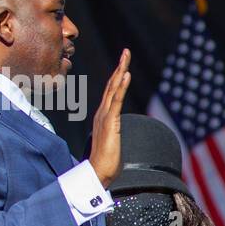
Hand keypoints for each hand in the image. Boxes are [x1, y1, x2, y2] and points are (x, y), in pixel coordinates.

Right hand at [89, 48, 130, 187]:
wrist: (98, 173)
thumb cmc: (105, 162)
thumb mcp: (112, 143)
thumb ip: (114, 135)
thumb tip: (116, 136)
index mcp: (104, 117)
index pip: (111, 93)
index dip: (117, 77)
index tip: (123, 64)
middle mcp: (103, 113)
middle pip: (111, 85)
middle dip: (120, 67)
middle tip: (126, 52)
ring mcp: (105, 116)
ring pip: (113, 88)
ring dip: (121, 70)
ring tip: (126, 56)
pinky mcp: (110, 122)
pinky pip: (116, 100)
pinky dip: (121, 86)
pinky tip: (126, 74)